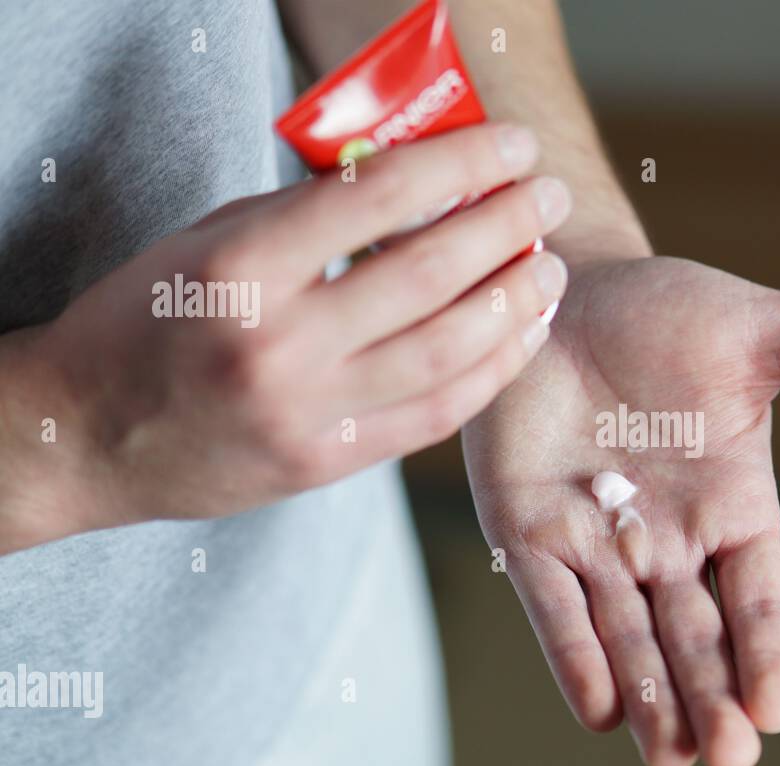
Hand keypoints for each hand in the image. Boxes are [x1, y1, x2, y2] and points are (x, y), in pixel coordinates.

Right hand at [0, 124, 571, 553]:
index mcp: (241, 267)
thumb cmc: (147, 321)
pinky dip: (489, 372)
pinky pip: (434, 415)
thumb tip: (414, 185)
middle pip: (428, 275)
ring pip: (447, 353)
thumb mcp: (210, 242)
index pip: (376, 198)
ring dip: (514, 305)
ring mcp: (308, 412)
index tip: (511, 147)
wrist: (86, 437)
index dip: (460, 163)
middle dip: (506, 227)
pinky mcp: (328, 463)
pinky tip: (521, 335)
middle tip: (549, 197)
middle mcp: (280, 343)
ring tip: (552, 269)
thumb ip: (307, 216)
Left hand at [464, 255, 779, 765]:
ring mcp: (595, 542)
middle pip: (696, 637)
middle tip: (731, 757)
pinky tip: (600, 706)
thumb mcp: (769, 331)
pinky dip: (574, 653)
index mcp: (732, 507)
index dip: (768, 651)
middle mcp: (667, 542)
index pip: (756, 597)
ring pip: (628, 638)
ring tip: (672, 755)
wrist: (567, 289)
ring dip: (651, 696)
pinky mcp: (527, 531)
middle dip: (713, 698)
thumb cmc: (673, 311)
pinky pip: (553, 603)